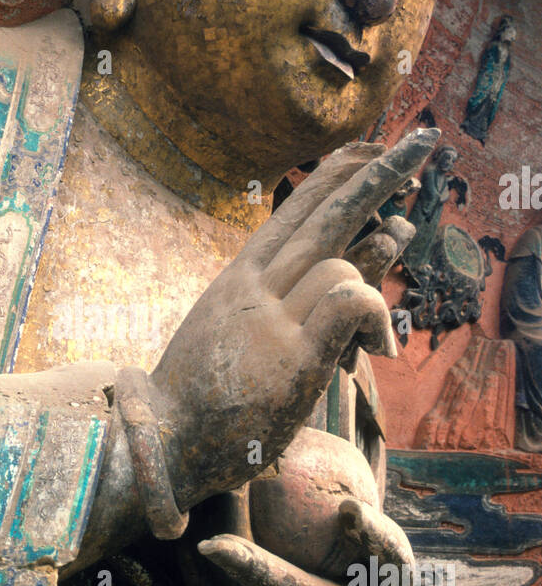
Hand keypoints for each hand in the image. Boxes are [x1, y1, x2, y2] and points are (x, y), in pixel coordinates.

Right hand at [149, 128, 435, 509]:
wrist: (165, 442)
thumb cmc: (202, 395)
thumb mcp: (227, 333)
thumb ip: (267, 303)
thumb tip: (323, 280)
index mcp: (238, 280)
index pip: (293, 211)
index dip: (335, 175)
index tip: (368, 149)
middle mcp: (253, 289)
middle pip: (324, 213)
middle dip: (377, 174)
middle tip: (419, 143)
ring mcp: (271, 321)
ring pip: (340, 264)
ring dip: (375, 291)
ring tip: (379, 337)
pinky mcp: (293, 360)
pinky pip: (349, 305)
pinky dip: (375, 318)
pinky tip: (377, 349)